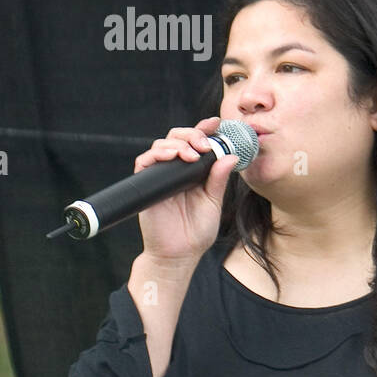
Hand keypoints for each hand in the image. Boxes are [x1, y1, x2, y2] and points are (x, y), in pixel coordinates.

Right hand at [134, 116, 238, 262]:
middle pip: (178, 138)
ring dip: (178, 143)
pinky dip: (158, 154)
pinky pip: (145, 162)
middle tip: (205, 144)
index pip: (196, 144)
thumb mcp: (213, 202)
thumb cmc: (196, 231)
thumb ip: (218, 180)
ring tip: (193, 154)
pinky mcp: (145, 184)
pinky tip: (173, 157)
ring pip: (162, 145)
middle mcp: (176, 170)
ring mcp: (160, 176)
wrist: (179, 254)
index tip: (216, 122)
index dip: (204, 130)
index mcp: (194, 172)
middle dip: (192, 134)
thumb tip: (230, 156)